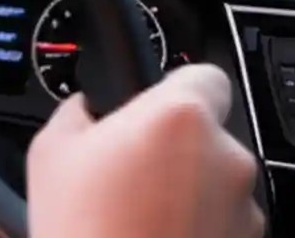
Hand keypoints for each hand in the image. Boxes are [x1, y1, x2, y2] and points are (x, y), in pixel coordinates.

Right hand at [27, 64, 262, 237]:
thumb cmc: (81, 232)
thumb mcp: (51, 153)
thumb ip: (78, 113)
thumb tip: (86, 108)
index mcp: (181, 116)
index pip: (204, 73)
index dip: (175, 90)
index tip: (152, 110)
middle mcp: (226, 156)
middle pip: (207, 134)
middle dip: (175, 150)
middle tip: (131, 175)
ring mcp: (244, 209)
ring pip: (217, 183)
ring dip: (190, 193)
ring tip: (140, 219)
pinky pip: (224, 225)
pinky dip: (199, 231)